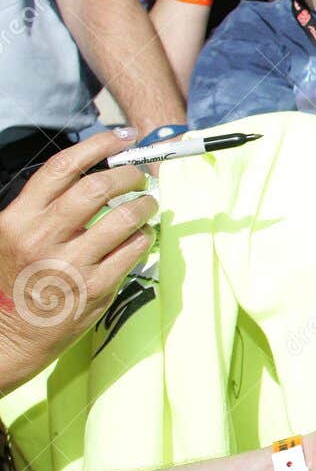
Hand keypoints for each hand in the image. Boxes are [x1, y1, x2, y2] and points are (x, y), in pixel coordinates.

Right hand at [0, 129, 156, 393]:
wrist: (9, 334)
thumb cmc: (16, 277)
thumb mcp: (13, 235)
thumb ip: (45, 206)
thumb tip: (95, 172)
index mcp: (18, 219)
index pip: (63, 168)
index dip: (98, 145)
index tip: (122, 137)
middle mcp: (42, 238)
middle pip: (98, 187)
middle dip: (128, 174)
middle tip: (140, 176)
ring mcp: (70, 264)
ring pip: (124, 217)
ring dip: (145, 204)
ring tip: (147, 203)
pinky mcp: (96, 288)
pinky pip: (135, 249)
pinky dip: (145, 235)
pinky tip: (141, 235)